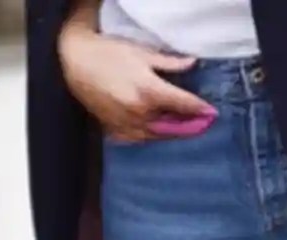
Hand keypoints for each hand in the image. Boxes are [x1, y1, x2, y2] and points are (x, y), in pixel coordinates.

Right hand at [57, 25, 216, 142]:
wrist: (75, 62)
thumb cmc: (109, 53)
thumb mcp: (142, 53)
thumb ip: (169, 63)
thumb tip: (192, 63)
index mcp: (149, 92)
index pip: (184, 105)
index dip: (200, 109)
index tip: (212, 113)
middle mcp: (139, 113)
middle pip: (173, 125)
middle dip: (190, 125)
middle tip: (202, 124)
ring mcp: (126, 124)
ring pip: (157, 135)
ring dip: (172, 133)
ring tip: (184, 129)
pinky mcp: (114, 129)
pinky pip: (139, 138)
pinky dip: (151, 136)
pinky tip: (157, 131)